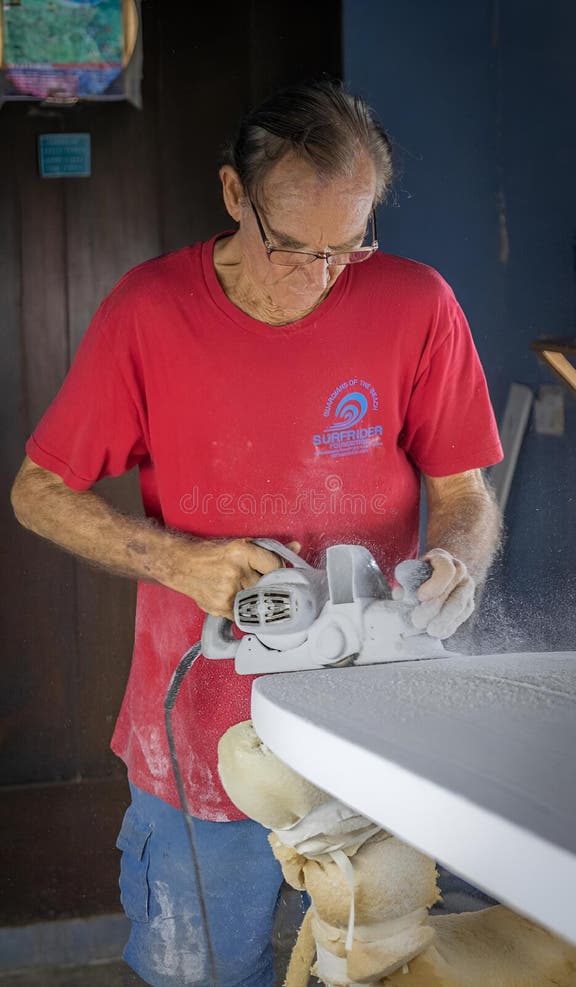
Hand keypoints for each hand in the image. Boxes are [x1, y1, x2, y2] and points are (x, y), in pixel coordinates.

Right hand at [169, 537, 300, 618]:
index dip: (280, 571)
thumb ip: (268, 549)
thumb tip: (295, 547)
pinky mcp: (221, 607)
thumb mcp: (239, 544)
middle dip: (271, 587)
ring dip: (259, 599)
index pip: (275, 566)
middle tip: (271, 586)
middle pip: (268, 585)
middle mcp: (235, 572)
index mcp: (241, 552)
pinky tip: (240, 600)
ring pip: (258, 601)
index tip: (278, 573)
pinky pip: (244, 613)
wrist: (179, 564)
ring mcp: (228, 592)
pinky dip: (245, 609)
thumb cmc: (209, 552)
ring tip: (251, 591)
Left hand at [393, 548, 474, 638]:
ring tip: (430, 630)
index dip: (434, 586)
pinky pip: (461, 617)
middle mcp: (460, 571)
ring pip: (460, 607)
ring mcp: (467, 588)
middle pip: (453, 594)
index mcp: (444, 559)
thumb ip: (405, 582)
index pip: (446, 571)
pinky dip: (450, 626)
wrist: (439, 573)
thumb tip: (399, 594)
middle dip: (435, 610)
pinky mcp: (469, 603)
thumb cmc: (420, 573)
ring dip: (444, 622)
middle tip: (418, 621)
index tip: (420, 597)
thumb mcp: (411, 571)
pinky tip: (438, 632)